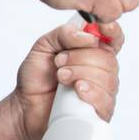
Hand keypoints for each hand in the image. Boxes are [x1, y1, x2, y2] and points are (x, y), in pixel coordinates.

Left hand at [10, 18, 124, 139]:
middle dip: (81, 57)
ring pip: (107, 79)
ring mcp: (102, 92)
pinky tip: (78, 90)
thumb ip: (63, 34)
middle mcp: (101, 71)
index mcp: (92, 52)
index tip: (103, 27)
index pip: (113, 39)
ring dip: (80, 74)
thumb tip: (89, 36)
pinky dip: (91, 93)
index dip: (113, 32)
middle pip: (108, 59)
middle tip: (59, 62)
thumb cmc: (36, 78)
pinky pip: (105, 101)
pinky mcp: (99, 113)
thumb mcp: (43, 46)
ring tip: (61, 77)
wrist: (25, 106)